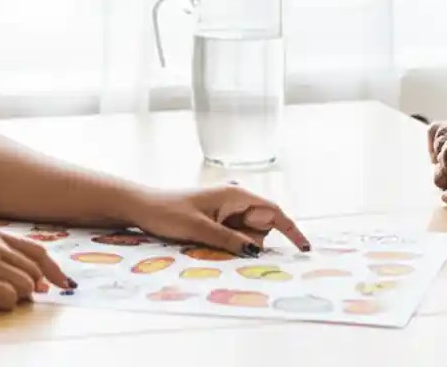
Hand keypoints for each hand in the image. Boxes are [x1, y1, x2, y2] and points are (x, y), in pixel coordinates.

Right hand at [0, 226, 72, 310]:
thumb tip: (32, 280)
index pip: (37, 250)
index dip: (54, 269)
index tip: (63, 283)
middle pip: (34, 270)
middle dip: (36, 288)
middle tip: (29, 298)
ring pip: (24, 285)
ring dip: (18, 298)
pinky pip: (6, 298)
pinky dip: (4, 306)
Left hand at [127, 184, 310, 254]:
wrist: (142, 207)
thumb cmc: (168, 212)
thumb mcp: (199, 228)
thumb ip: (229, 240)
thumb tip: (256, 251)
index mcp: (236, 194)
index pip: (274, 212)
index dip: (291, 230)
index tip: (305, 249)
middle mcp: (235, 200)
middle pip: (260, 227)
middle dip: (249, 240)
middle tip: (217, 237)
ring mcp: (226, 210)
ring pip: (247, 234)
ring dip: (234, 243)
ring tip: (205, 236)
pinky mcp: (217, 219)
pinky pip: (233, 236)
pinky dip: (227, 243)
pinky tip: (207, 240)